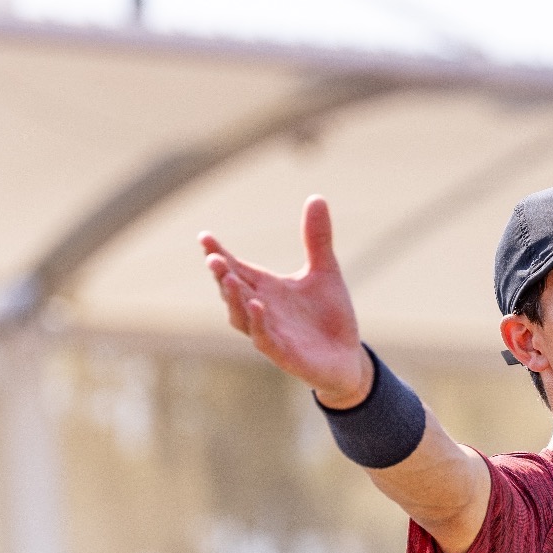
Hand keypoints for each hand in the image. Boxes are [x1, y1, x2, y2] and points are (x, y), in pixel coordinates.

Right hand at [201, 196, 373, 408]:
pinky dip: (258, 322)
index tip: (204, 236)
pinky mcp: (282, 353)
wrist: (347, 356)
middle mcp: (261, 308)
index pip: (236, 267)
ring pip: (241, 314)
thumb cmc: (330, 315)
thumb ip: (317, 238)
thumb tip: (317, 197)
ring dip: (233, 298)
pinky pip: (264, 337)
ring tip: (228, 278)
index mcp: (266, 287)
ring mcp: (268, 331)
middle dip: (221, 274)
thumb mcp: (325, 271)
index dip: (219, 253)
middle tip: (213, 257)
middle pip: (232, 289)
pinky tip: (258, 304)